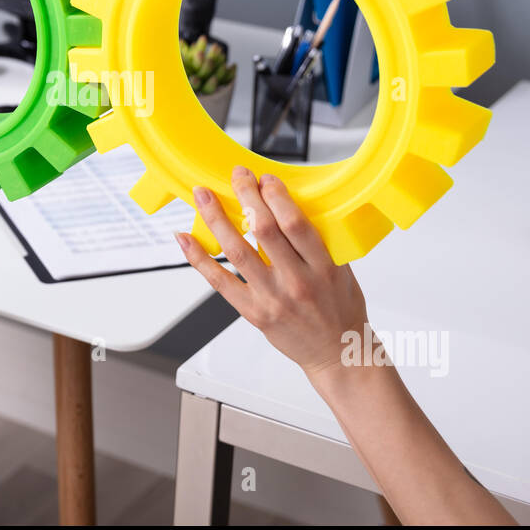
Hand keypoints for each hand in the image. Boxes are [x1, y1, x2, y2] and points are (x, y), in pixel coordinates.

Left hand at [176, 166, 369, 383]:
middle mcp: (297, 282)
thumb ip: (318, 241)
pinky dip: (200, 258)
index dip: (276, 196)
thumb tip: (287, 205)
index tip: (265, 178)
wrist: (337, 353)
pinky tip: (186, 239)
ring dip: (216, 219)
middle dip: (246, 196)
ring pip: (237, 251)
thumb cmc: (341, 309)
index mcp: (323, 268)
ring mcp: (272, 299)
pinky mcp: (254, 313)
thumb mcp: (343, 270)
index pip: (295, 224)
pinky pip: (220, 281)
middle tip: (236, 176)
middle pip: (264, 231)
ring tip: (203, 195)